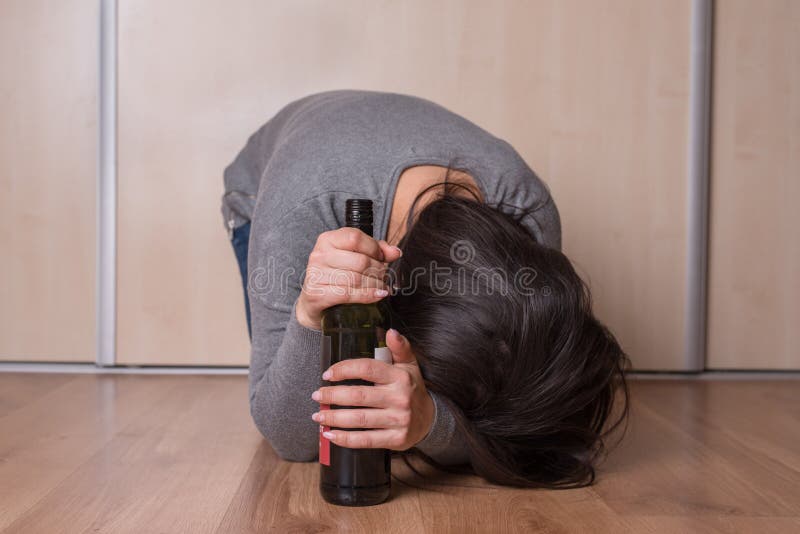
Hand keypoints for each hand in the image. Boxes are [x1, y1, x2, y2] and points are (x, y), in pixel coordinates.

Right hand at [295, 227, 402, 329]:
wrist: (314, 301)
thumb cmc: (336, 275)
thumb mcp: (353, 256)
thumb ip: (376, 250)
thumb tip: (395, 252)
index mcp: (327, 239)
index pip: (355, 238)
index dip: (374, 249)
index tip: (382, 258)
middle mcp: (319, 255)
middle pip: (359, 260)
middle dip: (378, 270)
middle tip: (384, 276)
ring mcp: (316, 275)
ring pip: (356, 278)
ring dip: (375, 284)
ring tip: (382, 287)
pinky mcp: (317, 294)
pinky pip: (348, 294)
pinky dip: (367, 295)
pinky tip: (378, 295)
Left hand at [311, 328, 434, 450]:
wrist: (430, 419)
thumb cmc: (412, 389)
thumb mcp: (409, 365)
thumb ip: (399, 347)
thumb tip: (390, 331)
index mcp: (400, 377)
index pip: (367, 369)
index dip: (344, 370)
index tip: (327, 374)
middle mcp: (400, 398)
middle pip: (359, 396)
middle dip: (333, 395)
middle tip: (317, 396)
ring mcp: (398, 420)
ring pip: (359, 420)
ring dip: (334, 418)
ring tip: (318, 416)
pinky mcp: (395, 439)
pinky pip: (365, 440)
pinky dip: (345, 439)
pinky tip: (330, 434)